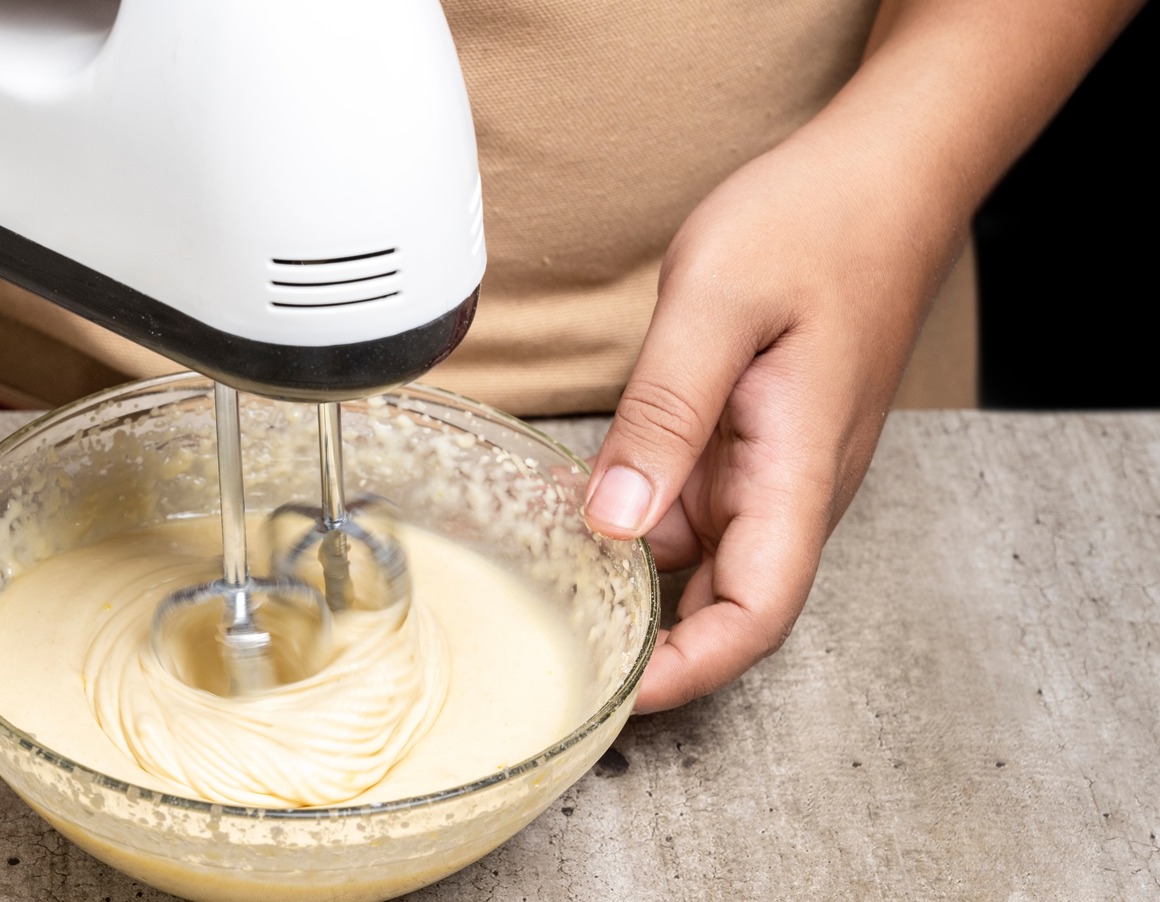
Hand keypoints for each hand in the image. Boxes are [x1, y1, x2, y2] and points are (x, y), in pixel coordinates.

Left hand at [583, 122, 966, 713]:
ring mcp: (777, 467)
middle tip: (552, 654)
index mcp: (797, 469)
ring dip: (640, 589)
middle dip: (651, 649)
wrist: (881, 177)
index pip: (754, 613)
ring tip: (549, 594)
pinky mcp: (758, 441)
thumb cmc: (817, 223)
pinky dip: (642, 528)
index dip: (687, 671)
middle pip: (728, 606)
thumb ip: (664, 415)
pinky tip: (582, 514)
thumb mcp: (718, 305)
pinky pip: (699, 511)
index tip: (613, 697)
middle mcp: (794, 487)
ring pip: (707, 562)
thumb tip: (612, 520)